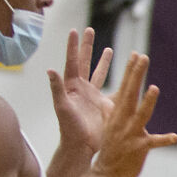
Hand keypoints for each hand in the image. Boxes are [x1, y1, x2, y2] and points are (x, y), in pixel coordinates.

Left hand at [48, 29, 113, 152]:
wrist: (81, 146)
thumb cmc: (68, 128)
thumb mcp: (61, 107)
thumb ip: (57, 88)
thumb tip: (50, 70)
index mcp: (71, 85)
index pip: (72, 61)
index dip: (73, 45)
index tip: (75, 30)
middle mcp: (81, 88)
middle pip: (84, 61)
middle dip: (87, 46)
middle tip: (89, 30)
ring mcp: (92, 96)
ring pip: (98, 73)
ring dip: (103, 61)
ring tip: (108, 49)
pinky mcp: (103, 105)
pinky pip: (113, 90)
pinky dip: (119, 82)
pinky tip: (126, 75)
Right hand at [88, 53, 176, 176]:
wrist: (105, 174)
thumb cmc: (111, 150)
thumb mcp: (112, 126)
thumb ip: (115, 112)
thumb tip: (118, 100)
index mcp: (117, 114)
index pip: (124, 88)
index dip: (130, 71)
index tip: (135, 54)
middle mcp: (122, 121)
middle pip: (130, 94)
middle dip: (136, 75)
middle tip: (142, 57)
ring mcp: (130, 134)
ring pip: (140, 115)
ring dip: (147, 102)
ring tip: (154, 88)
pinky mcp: (138, 148)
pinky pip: (153, 143)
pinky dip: (164, 140)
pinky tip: (175, 137)